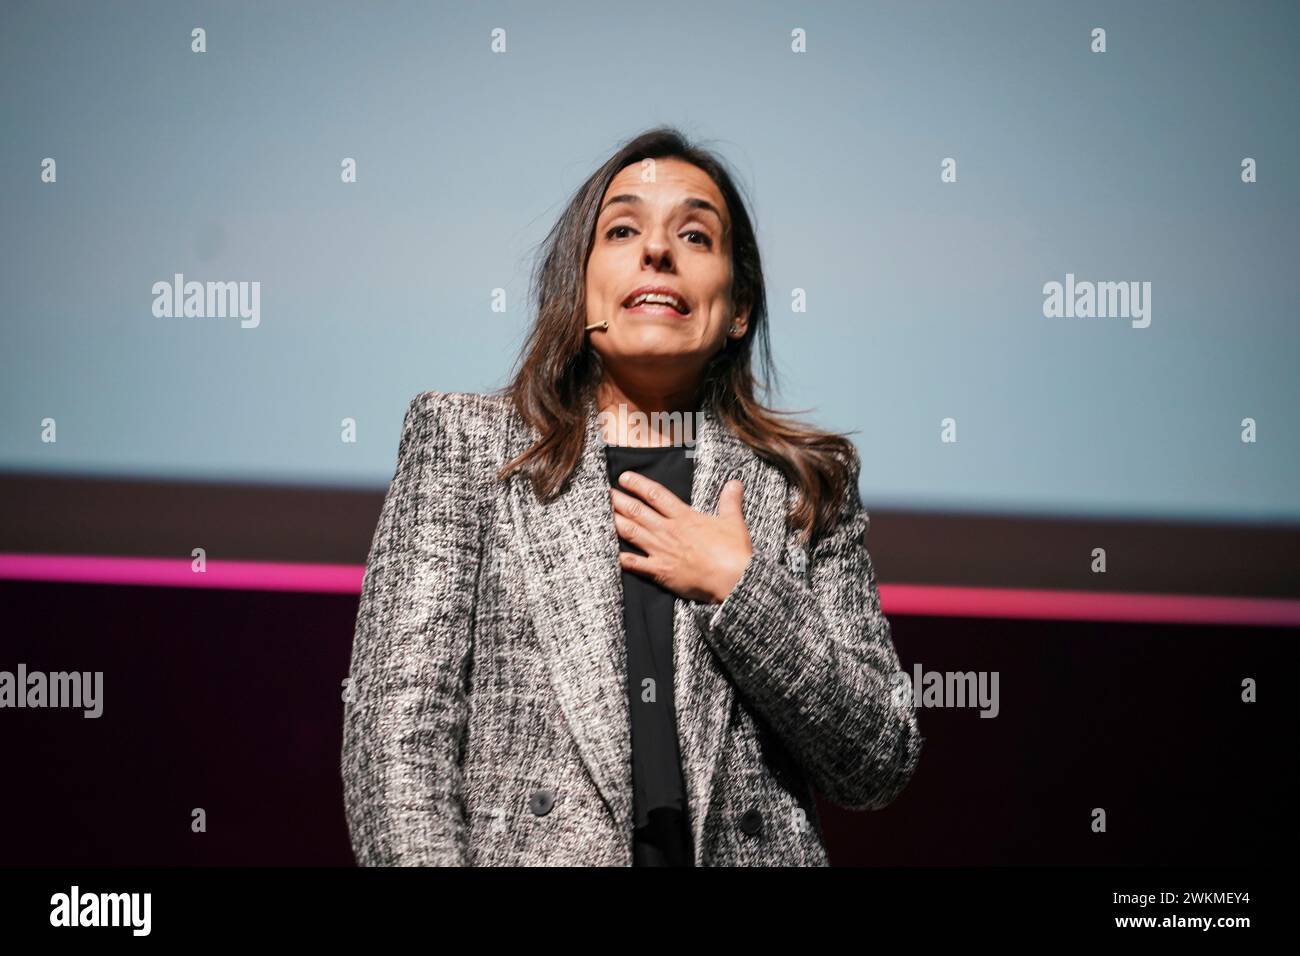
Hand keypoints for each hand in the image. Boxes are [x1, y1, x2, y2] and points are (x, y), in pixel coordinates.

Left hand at [610, 471, 752, 604]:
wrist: (732, 579)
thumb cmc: (734, 552)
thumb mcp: (733, 521)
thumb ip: (730, 501)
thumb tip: (735, 483)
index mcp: (684, 517)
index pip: (656, 495)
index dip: (638, 484)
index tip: (624, 477)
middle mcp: (668, 531)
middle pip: (637, 511)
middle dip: (618, 500)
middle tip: (603, 492)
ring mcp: (661, 551)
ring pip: (632, 532)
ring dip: (615, 521)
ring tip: (600, 513)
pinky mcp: (660, 571)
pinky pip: (635, 564)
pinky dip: (620, 558)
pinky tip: (608, 553)